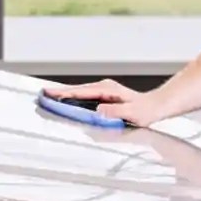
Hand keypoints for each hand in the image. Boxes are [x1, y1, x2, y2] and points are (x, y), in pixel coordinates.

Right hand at [42, 79, 168, 128]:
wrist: (158, 105)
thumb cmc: (146, 111)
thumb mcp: (133, 113)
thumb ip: (115, 112)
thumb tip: (98, 110)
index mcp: (107, 90)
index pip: (81, 92)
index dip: (64, 94)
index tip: (50, 94)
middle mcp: (104, 87)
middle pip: (77, 90)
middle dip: (59, 92)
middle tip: (42, 94)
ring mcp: (104, 91)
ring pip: (80, 92)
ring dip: (65, 94)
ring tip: (49, 97)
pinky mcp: (105, 96)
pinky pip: (85, 96)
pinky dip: (73, 98)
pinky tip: (67, 102)